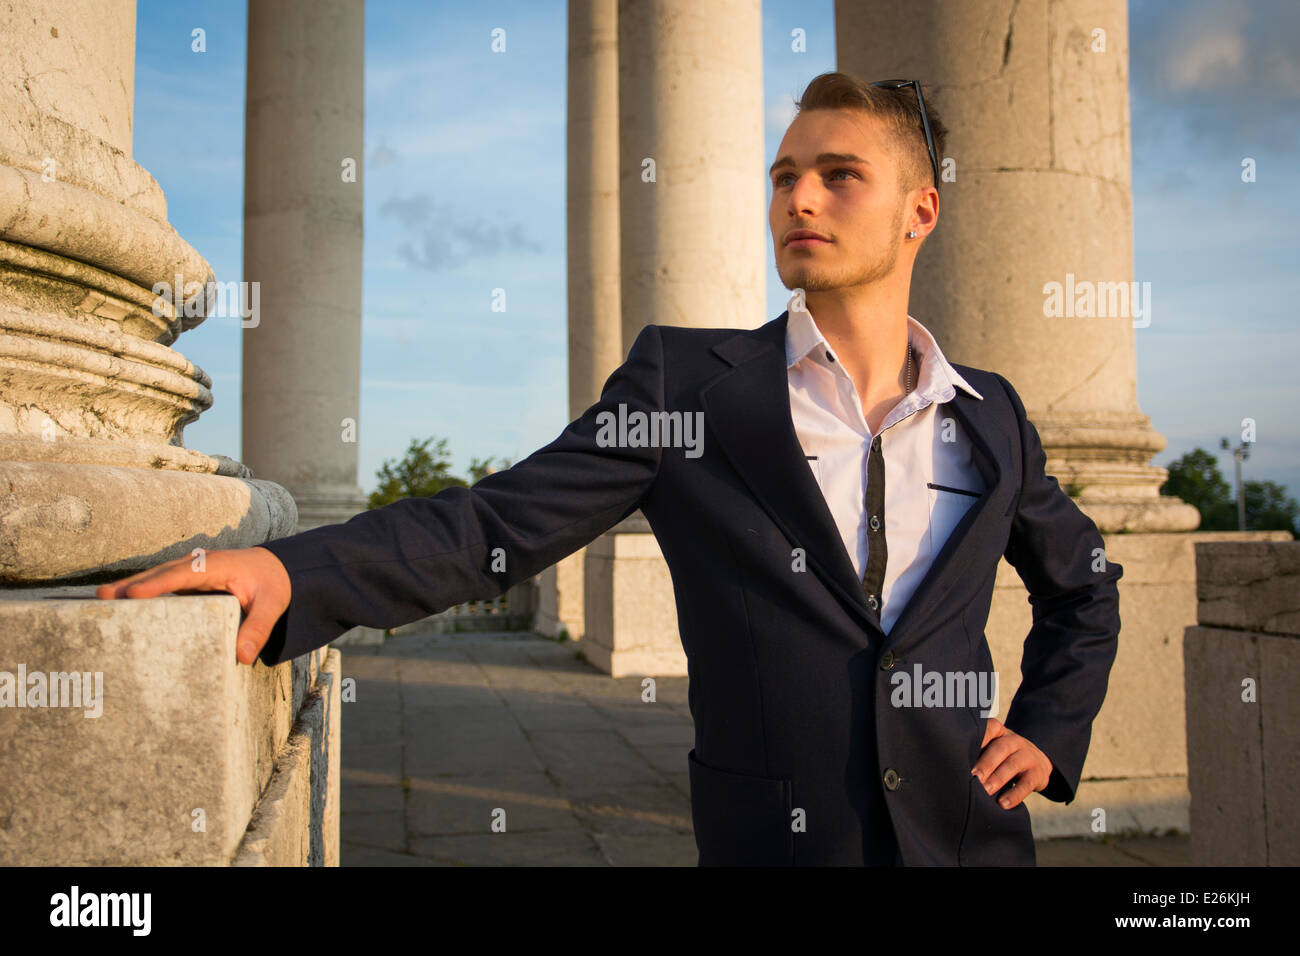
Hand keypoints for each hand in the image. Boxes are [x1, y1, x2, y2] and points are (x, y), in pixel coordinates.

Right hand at [95, 547, 291, 665]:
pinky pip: (160, 586)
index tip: (134, 594)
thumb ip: (258, 628)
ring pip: (155, 579)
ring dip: (129, 588)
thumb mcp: (272, 605)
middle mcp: (197, 565)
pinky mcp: (185, 582)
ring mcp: (188, 572)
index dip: (157, 583)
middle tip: (103, 598)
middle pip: (160, 574)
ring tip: (102, 601)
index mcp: (216, 566)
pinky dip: (140, 594)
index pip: (183, 574)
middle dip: (131, 585)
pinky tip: (121, 609)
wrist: (274, 569)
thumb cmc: (270, 585)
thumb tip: (243, 657)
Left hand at [971, 716, 1052, 809]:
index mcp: (999, 732)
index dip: (979, 736)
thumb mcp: (993, 748)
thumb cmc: (1002, 757)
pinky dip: (1014, 795)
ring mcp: (1027, 756)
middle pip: (1000, 748)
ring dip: (997, 779)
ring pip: (1012, 765)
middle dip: (985, 763)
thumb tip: (950, 766)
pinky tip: (1003, 804)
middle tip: (972, 777)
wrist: (1038, 763)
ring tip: (985, 791)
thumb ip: (977, 753)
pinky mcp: (1037, 774)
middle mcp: (1014, 741)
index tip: (963, 748)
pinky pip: (1026, 784)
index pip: (990, 728)